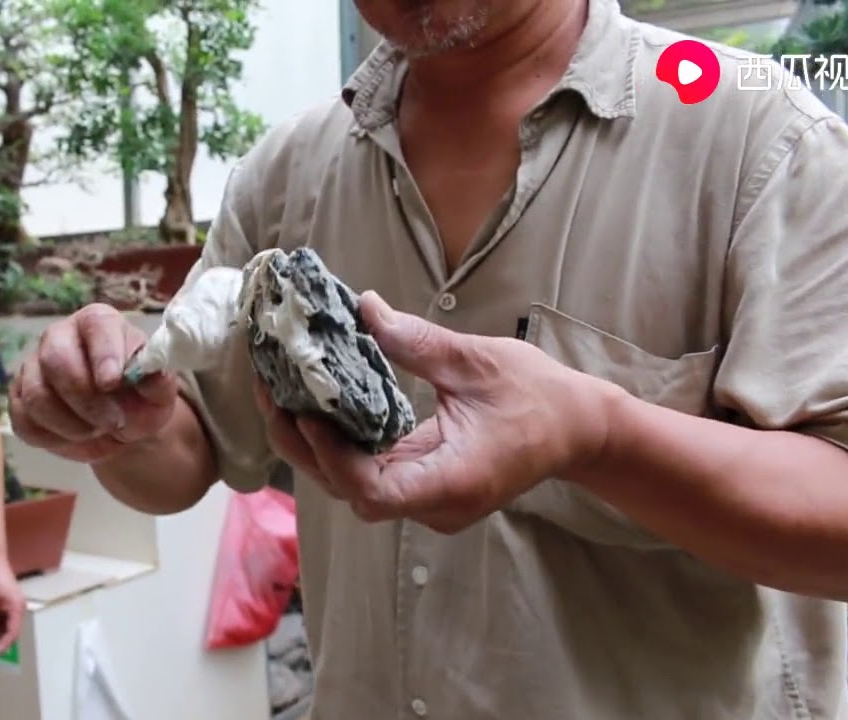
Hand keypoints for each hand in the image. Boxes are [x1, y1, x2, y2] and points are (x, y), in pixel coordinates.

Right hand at [9, 304, 179, 461]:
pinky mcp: (19, 398)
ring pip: (37, 395)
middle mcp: (59, 336)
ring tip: (97, 431)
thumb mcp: (159, 391)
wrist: (118, 425)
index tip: (112, 383)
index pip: (96, 326)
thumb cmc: (139, 398)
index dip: (103, 353)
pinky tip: (75, 437)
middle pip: (56, 360)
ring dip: (71, 424)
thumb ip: (158, 380)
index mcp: (98, 323)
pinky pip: (25, 420)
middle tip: (113, 422)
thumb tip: (151, 374)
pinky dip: (53, 438)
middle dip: (85, 399)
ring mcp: (33, 367)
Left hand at [256, 292, 622, 533]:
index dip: (332, 458)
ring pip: (351, 486)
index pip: (374, 492)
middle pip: (349, 491)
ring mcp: (426, 501)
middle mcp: (434, 503)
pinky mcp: (420, 487)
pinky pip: (367, 473)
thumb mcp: (478, 361)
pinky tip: (313, 406)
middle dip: (304, 446)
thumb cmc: (539, 397)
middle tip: (270, 393)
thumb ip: (417, 341)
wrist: (577, 429)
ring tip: (279, 395)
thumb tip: (364, 308)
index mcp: (453, 481)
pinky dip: (337, 444)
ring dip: (312, 446)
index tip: (306, 413)